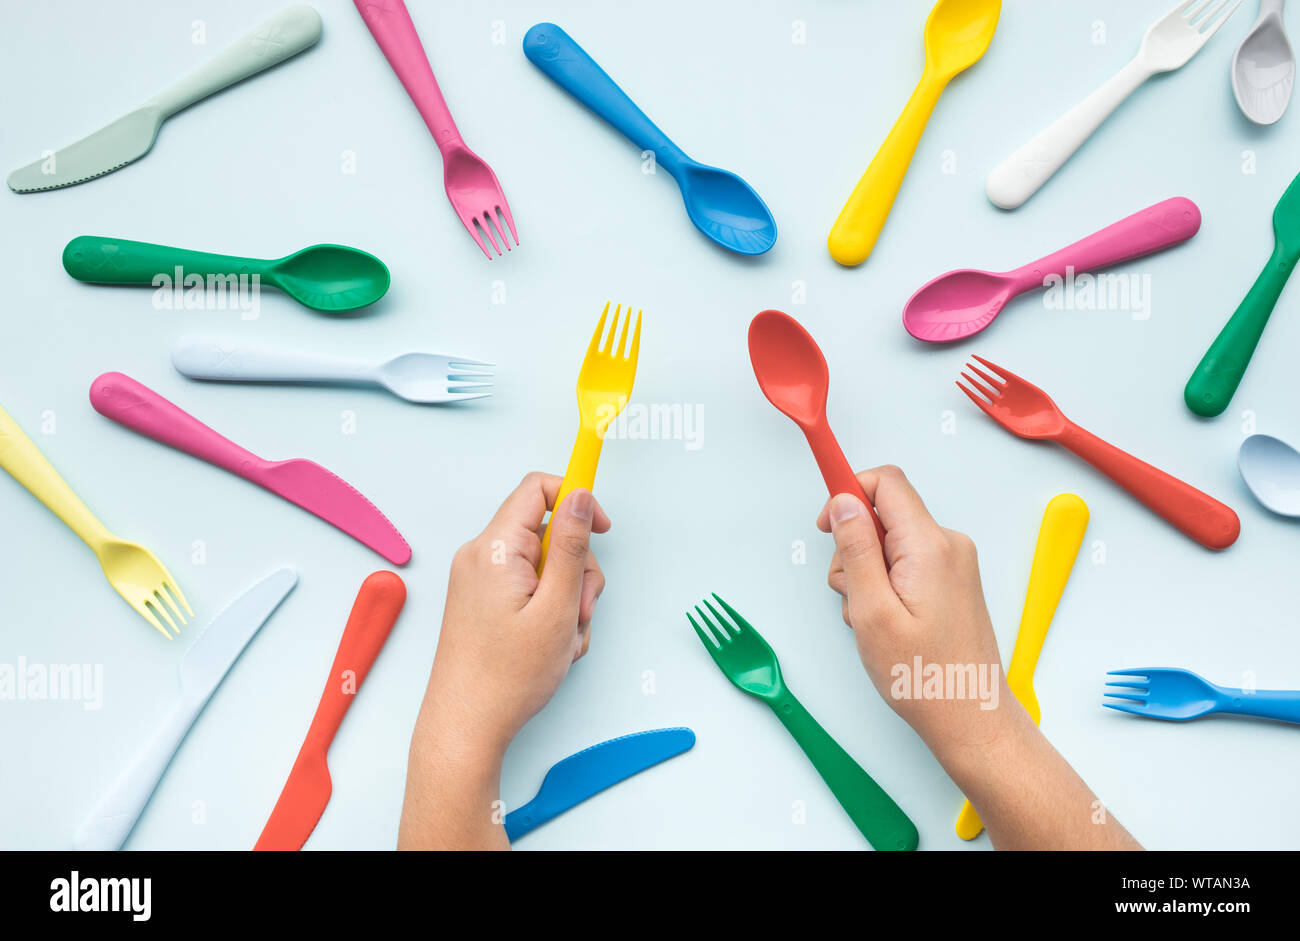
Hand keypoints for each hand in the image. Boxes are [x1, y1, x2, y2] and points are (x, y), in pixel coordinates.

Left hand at [431, 471, 609, 748]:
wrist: (466, 727)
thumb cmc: (505, 678)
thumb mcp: (557, 607)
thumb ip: (571, 546)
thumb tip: (580, 497)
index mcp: (495, 550)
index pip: (538, 490)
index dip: (576, 499)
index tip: (601, 527)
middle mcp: (481, 557)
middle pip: (547, 533)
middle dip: (577, 568)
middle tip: (580, 609)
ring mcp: (480, 581)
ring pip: (545, 566)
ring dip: (568, 598)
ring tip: (563, 638)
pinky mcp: (484, 601)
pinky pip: (530, 589)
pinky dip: (550, 612)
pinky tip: (550, 645)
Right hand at [818, 466, 1139, 848]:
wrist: (969, 717)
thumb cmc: (924, 676)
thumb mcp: (872, 611)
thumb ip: (856, 549)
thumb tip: (843, 502)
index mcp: (930, 546)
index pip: (886, 483)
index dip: (848, 493)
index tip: (826, 523)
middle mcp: (948, 546)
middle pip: (885, 514)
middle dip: (854, 546)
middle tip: (852, 593)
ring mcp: (953, 563)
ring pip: (891, 542)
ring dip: (868, 572)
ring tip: (871, 617)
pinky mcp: (951, 580)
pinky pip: (906, 562)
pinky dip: (886, 585)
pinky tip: (887, 622)